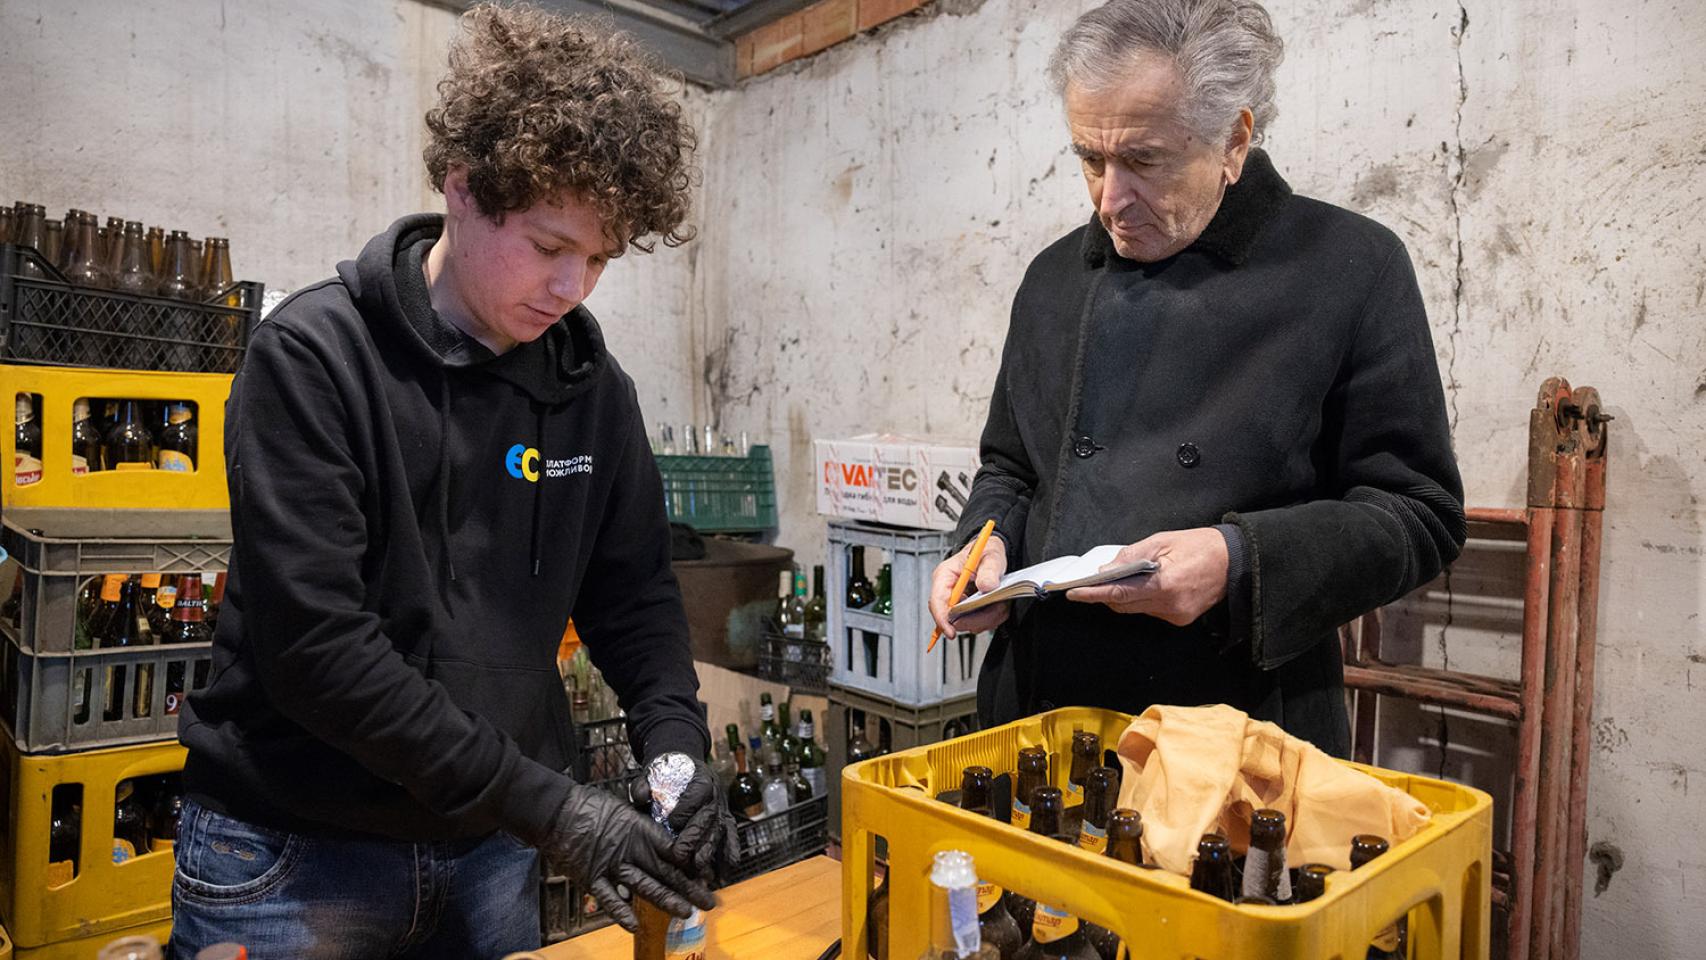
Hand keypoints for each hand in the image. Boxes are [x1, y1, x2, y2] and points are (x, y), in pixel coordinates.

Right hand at [540, 781, 716, 931]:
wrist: (556, 810)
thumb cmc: (588, 805)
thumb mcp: (623, 809)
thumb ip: (640, 826)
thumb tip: (659, 837)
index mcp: (639, 829)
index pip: (673, 848)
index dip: (691, 863)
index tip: (706, 874)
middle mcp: (630, 849)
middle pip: (666, 870)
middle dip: (689, 887)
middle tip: (708, 900)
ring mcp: (611, 865)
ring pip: (644, 886)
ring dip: (667, 900)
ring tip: (686, 912)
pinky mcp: (591, 878)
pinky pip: (609, 899)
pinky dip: (621, 913)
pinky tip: (634, 927)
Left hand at [631, 753, 739, 883]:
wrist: (685, 766)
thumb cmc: (668, 773)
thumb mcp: (653, 773)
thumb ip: (644, 785)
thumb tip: (639, 797)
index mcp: (700, 778)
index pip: (696, 794)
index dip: (685, 809)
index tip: (672, 822)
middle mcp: (715, 794)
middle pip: (709, 817)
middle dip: (696, 838)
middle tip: (682, 856)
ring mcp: (722, 809)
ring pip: (720, 831)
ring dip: (711, 851)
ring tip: (701, 871)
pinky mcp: (726, 820)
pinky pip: (732, 838)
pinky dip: (730, 855)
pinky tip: (725, 873)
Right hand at [928, 533, 1010, 638]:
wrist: (992, 553)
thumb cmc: (985, 551)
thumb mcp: (990, 556)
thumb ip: (989, 570)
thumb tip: (986, 586)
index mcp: (945, 576)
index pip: (937, 602)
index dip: (942, 620)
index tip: (951, 633)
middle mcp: (948, 591)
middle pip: (952, 618)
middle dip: (975, 618)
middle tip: (995, 609)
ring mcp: (958, 602)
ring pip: (967, 623)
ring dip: (987, 618)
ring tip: (1000, 604)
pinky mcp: (968, 609)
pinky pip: (977, 623)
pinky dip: (991, 618)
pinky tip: (998, 606)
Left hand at [1064, 527, 1228, 625]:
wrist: (1235, 561)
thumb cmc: (1201, 546)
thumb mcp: (1162, 541)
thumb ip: (1131, 556)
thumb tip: (1107, 569)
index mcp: (1164, 584)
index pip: (1119, 593)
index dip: (1093, 593)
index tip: (1074, 593)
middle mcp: (1169, 605)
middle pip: (1123, 605)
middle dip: (1104, 594)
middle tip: (1091, 582)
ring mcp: (1176, 615)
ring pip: (1135, 609)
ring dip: (1123, 596)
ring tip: (1121, 578)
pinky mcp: (1180, 619)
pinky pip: (1150, 611)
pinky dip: (1141, 599)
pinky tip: (1144, 585)